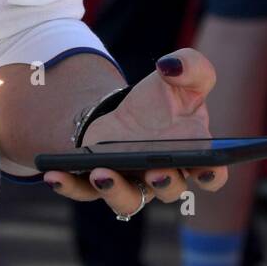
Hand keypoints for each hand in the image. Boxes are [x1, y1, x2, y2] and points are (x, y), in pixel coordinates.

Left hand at [42, 47, 228, 217]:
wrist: (126, 110)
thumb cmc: (163, 99)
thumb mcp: (182, 74)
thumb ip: (191, 65)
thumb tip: (170, 67)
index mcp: (194, 154)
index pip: (211, 174)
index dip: (212, 175)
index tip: (208, 168)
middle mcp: (164, 176)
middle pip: (168, 189)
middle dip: (164, 183)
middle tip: (156, 170)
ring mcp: (130, 182)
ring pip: (126, 199)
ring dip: (116, 191)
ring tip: (101, 172)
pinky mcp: (97, 181)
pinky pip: (83, 191)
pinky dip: (69, 186)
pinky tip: (54, 175)